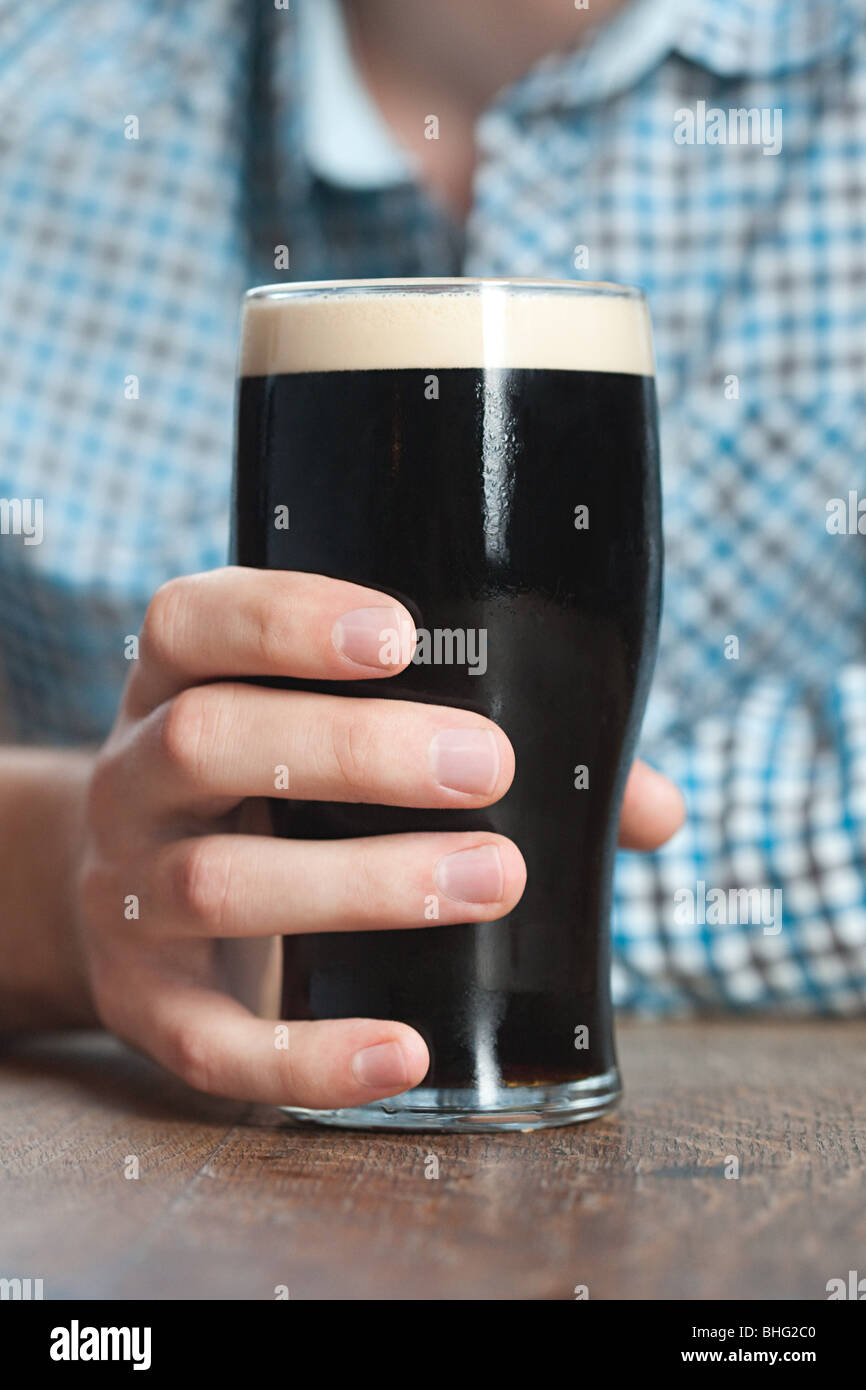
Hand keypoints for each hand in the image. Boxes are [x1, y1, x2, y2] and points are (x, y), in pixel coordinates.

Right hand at [76, 567, 683, 1107]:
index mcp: (174, 691)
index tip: (403, 633)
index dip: (283, 619)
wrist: (120, 912)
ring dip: (362, 882)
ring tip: (492, 877)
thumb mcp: (320, 752)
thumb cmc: (267, 805)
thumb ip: (476, 752)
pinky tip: (407, 1049)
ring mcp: (123, 898)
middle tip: (490, 766)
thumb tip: (649, 809)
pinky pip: (207, 1042)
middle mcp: (130, 781)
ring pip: (217, 882)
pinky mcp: (142, 1009)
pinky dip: (308, 1054)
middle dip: (354, 748)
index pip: (192, 622)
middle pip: (208, 741)